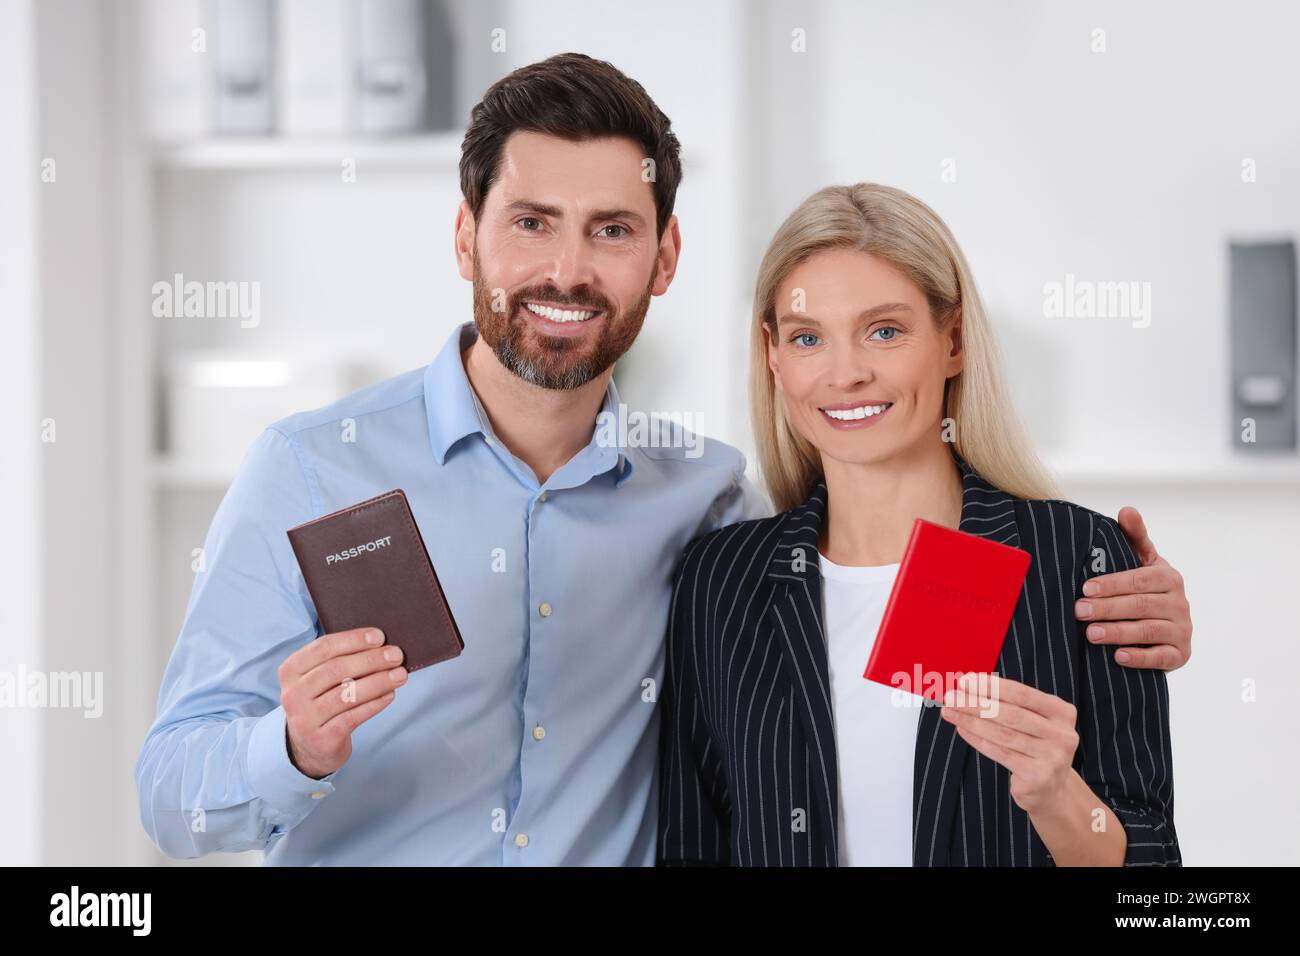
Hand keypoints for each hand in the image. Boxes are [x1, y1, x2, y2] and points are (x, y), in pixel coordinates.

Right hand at [278, 627, 406, 778]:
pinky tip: (390, 695)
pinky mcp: (321, 739)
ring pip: (346, 695)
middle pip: (336, 670)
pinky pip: (352, 717)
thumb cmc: (323, 701)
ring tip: (400, 675)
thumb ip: (342, 660)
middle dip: (371, 660)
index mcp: (291, 670)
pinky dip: (374, 704)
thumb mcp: (320, 679)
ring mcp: (305, 719)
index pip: (323, 648)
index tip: (380, 636)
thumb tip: (381, 645)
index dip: (353, 640)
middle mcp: (293, 694)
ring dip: (378, 682)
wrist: (310, 748)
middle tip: (396, 655)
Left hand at [940, 674, 1077, 815]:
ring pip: (1003, 735)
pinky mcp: (1038, 777)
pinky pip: (1000, 754)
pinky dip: (977, 739)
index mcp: (1063, 713)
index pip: (1022, 694)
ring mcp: (1052, 758)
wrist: (1051, 789)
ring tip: (949, 711)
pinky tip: (962, 729)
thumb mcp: (1032, 720)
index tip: (965, 681)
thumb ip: (1008, 703)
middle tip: (950, 697)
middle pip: (1011, 715)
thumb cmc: (1035, 745)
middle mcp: (1063, 735)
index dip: (992, 686)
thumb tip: (968, 687)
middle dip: (976, 704)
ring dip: (971, 721)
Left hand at [1075, 506, 1191, 670]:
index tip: (1086, 588)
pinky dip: (1140, 658)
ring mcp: (1182, 629)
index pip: (1140, 579)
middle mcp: (1179, 603)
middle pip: (1141, 605)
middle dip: (1108, 608)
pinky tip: (1118, 657)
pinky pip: (1161, 658)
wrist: (1164, 628)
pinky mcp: (1180, 654)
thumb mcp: (1141, 562)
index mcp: (1168, 577)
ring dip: (1119, 632)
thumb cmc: (1144, 588)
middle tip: (1079, 611)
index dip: (1113, 583)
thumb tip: (1127, 509)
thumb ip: (1135, 537)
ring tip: (1091, 634)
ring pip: (1148, 631)